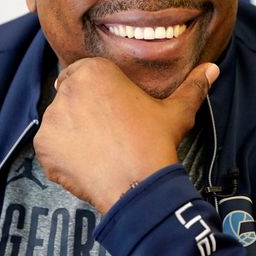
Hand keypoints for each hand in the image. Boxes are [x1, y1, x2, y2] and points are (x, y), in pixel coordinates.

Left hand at [34, 57, 219, 213]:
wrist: (138, 185)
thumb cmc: (155, 142)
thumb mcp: (176, 112)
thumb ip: (192, 86)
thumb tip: (212, 69)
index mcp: (93, 72)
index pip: (83, 74)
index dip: (96, 93)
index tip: (108, 110)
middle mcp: (67, 90)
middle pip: (69, 96)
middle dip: (83, 112)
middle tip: (106, 132)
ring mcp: (51, 120)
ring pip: (59, 122)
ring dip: (72, 133)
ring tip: (98, 150)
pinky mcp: (43, 147)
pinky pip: (50, 147)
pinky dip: (62, 156)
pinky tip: (87, 163)